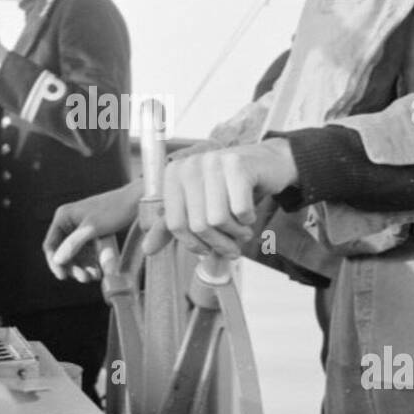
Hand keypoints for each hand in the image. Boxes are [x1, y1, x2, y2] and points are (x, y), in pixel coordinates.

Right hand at [44, 180, 142, 281]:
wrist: (136, 202)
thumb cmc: (114, 210)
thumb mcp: (92, 228)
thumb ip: (74, 244)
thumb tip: (57, 260)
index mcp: (63, 217)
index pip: (51, 245)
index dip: (55, 262)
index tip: (63, 276)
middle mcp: (69, 224)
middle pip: (64, 253)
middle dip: (73, 267)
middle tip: (85, 278)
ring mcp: (81, 231)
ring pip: (76, 257)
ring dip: (83, 268)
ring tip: (94, 277)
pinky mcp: (93, 237)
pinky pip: (88, 255)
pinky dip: (92, 264)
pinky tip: (99, 273)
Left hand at [143, 140, 297, 258]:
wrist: (265, 164)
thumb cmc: (229, 188)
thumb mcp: (197, 206)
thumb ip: (171, 226)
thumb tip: (148, 250)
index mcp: (174, 175)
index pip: (175, 224)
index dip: (193, 244)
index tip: (206, 250)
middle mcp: (189, 165)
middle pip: (198, 225)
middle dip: (219, 243)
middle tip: (232, 246)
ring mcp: (213, 162)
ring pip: (218, 220)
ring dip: (235, 233)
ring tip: (242, 229)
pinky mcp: (238, 165)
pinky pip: (240, 210)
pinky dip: (248, 220)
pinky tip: (249, 214)